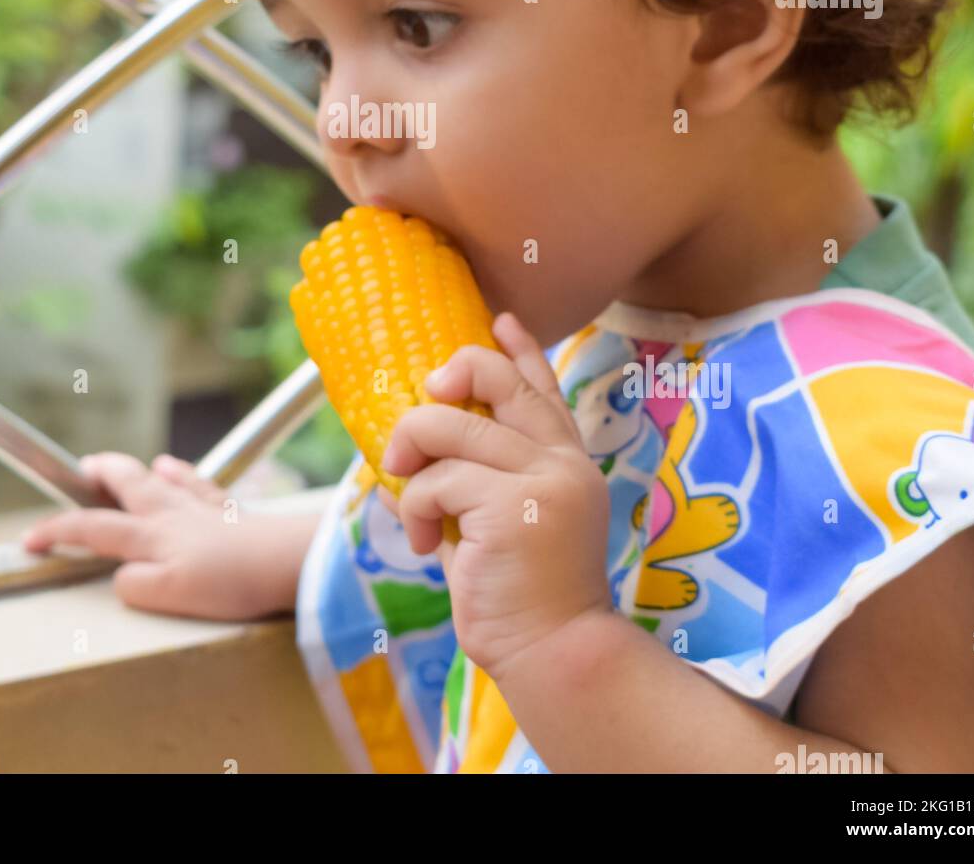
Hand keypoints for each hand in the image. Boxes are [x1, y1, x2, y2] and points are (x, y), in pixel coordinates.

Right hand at [20, 451, 280, 621]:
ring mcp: (200, 505)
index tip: (29, 538)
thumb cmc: (232, 580)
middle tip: (74, 472)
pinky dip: (175, 472)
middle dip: (95, 473)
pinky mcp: (228, 507)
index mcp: (151, 535)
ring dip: (130, 470)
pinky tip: (169, 466)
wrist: (289, 558)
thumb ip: (135, 585)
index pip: (92, 528)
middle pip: (124, 482)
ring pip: (155, 477)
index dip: (57, 530)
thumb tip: (120, 575)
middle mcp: (171, 512)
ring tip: (111, 467)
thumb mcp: (172, 596)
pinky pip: (194, 481)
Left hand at [375, 313, 611, 683]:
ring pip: (450, 427)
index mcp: (567, 463)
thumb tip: (406, 458)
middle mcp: (562, 461)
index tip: (499, 319)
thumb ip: (472, 485)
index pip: (543, 389)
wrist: (554, 652)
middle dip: (453, 374)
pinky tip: (421, 544)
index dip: (520, 350)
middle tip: (426, 395)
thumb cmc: (521, 598)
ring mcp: (542, 479)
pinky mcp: (511, 506)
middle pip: (498, 383)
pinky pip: (436, 481)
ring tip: (410, 504)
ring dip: (411, 459)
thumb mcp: (500, 526)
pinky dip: (412, 508)